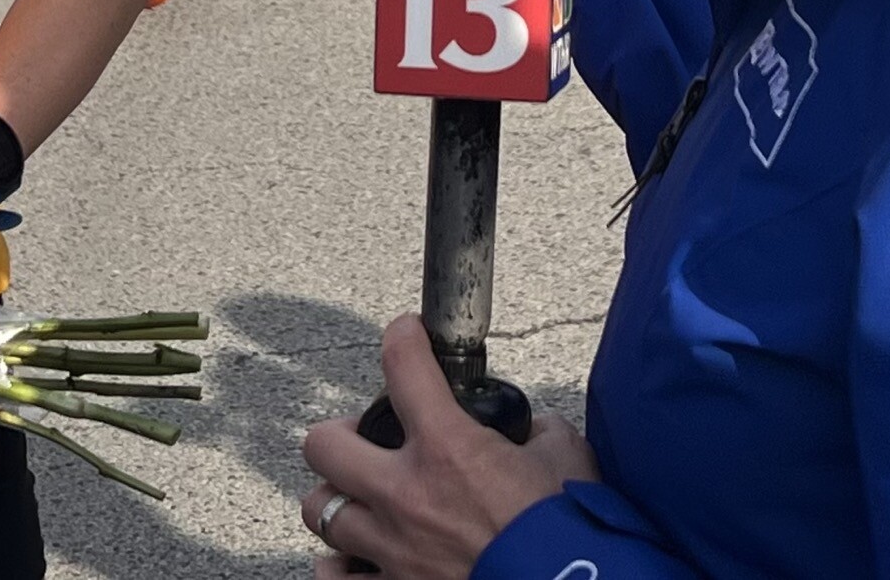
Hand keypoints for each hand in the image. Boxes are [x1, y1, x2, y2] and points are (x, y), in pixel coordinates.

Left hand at [299, 316, 600, 579]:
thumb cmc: (569, 532)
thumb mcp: (565, 459)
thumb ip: (538, 433)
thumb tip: (530, 431)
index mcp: (448, 449)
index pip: (403, 365)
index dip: (401, 335)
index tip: (406, 334)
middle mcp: (406, 495)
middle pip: (323, 443)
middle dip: (341, 433)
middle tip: (366, 439)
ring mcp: (393, 548)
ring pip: (319, 509)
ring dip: (337, 498)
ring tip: (361, 499)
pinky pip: (334, 576)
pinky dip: (341, 564)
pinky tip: (356, 556)